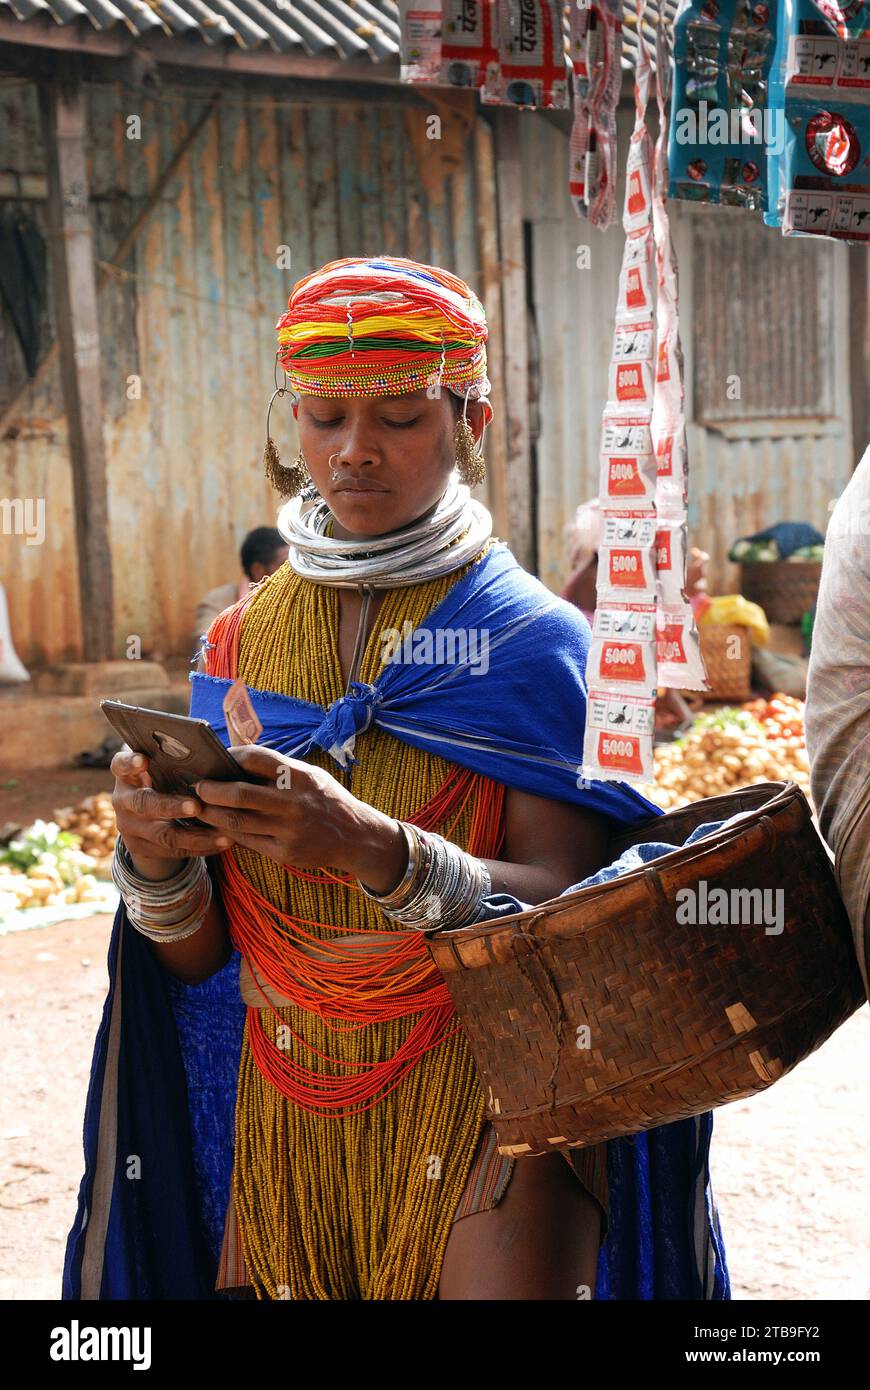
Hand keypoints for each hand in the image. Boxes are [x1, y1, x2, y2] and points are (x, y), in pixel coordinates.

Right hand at [110, 749, 231, 880]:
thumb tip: (202, 751)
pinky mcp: (143, 848)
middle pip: (143, 804)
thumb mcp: (158, 770)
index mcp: (126, 776)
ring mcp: (131, 828)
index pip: (120, 765)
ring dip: (196, 836)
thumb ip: (170, 763)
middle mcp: (123, 802)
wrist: (143, 819)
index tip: (143, 760)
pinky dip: (201, 848)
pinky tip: (222, 843)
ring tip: (223, 834)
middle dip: (170, 806)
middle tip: (196, 806)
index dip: (130, 763)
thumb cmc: (160, 782)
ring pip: (164, 835)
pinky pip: (175, 852)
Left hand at [192, 745, 407, 890]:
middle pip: (240, 794)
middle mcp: (295, 802)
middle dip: (211, 790)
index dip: (231, 755)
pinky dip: (228, 832)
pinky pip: (247, 841)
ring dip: (212, 814)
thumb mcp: (309, 775)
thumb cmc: (326, 800)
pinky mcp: (285, 852)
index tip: (216, 757)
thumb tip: (235, 758)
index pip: (256, 758)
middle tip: (197, 787)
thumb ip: (277, 769)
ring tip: (199, 808)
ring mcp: (289, 830)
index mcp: (300, 776)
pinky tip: (218, 826)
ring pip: (238, 821)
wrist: (356, 836)